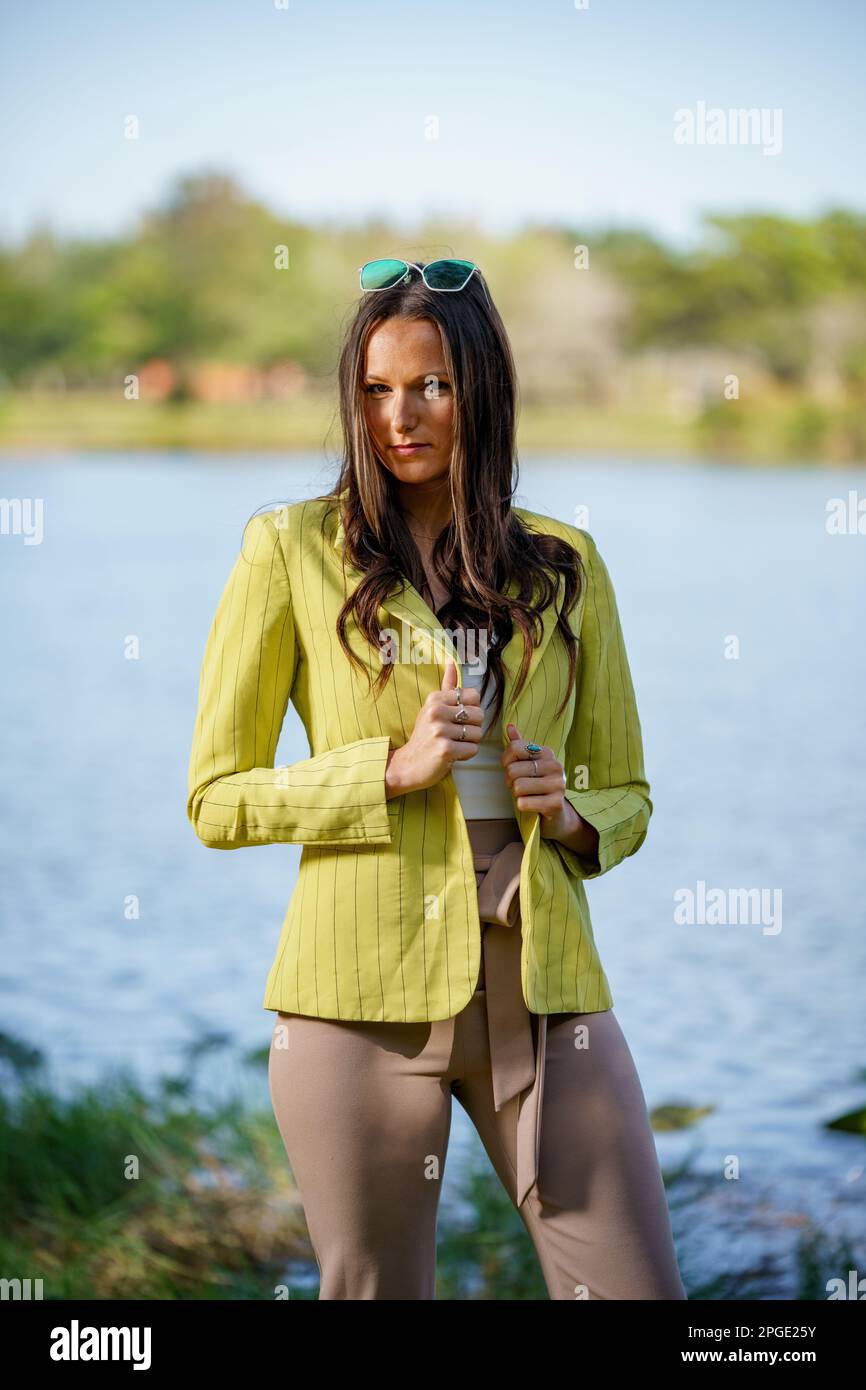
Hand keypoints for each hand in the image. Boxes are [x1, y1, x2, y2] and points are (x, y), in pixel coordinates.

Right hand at [385, 660, 482, 796]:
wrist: (408, 765)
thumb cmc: (425, 736)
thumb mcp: (432, 708)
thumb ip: (447, 686)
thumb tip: (452, 661)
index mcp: (435, 698)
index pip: (474, 696)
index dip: (472, 710)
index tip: (458, 719)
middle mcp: (436, 711)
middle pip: (479, 715)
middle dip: (473, 728)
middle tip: (456, 735)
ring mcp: (440, 730)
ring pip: (478, 733)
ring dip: (470, 743)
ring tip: (453, 744)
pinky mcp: (445, 749)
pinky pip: (473, 749)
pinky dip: (466, 755)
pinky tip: (452, 755)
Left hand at [502, 723, 600, 861]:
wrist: (557, 814)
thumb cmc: (537, 786)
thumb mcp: (529, 764)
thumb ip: (519, 746)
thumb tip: (509, 726)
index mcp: (547, 753)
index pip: (514, 747)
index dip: (505, 761)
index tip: (510, 769)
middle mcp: (555, 765)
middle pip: (513, 770)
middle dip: (510, 782)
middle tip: (519, 787)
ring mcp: (558, 785)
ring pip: (518, 787)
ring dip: (516, 795)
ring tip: (526, 795)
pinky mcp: (556, 804)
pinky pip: (524, 803)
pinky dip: (522, 806)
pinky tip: (531, 806)